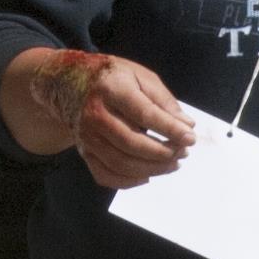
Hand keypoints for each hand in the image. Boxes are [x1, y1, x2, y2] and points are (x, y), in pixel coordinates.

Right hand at [3, 47, 193, 187]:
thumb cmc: (111, 78)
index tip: (190, 137)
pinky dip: (128, 182)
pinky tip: (147, 175)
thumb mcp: (139, 76)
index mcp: (111, 89)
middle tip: (183, 152)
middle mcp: (95, 115)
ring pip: (121, 163)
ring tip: (173, 163)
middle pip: (132, 143)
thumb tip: (186, 125)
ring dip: (152, 169)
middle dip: (163, 152)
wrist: (67, 83)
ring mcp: (87, 136)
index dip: (170, 129)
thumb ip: (163, 100)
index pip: (144, 114)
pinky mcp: (84, 152)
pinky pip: (105, 175)